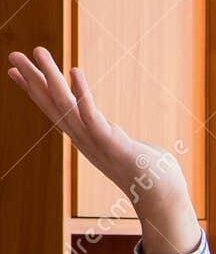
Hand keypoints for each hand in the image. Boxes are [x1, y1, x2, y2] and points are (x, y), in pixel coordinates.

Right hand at [7, 45, 189, 212]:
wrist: (164, 201)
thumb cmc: (151, 177)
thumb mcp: (125, 150)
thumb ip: (116, 140)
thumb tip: (115, 133)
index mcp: (86, 140)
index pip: (55, 111)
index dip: (34, 91)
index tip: (14, 72)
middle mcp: (85, 142)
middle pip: (54, 106)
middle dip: (33, 80)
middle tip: (13, 54)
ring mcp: (97, 144)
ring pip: (67, 107)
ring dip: (51, 79)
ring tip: (38, 52)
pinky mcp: (113, 145)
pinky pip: (93, 117)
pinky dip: (83, 94)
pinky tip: (74, 70)